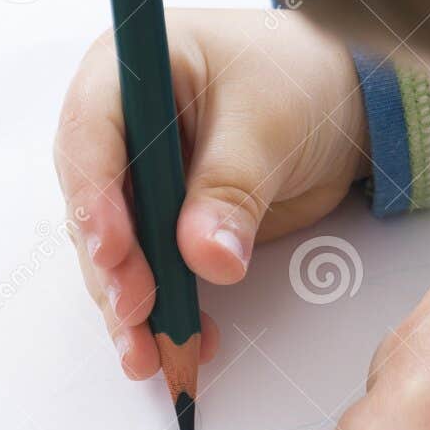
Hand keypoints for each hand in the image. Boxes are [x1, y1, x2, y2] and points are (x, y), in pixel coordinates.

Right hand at [54, 8, 368, 378]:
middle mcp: (117, 130)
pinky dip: (166, 313)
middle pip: (93, 206)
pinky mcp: (160, 226)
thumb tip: (205, 257)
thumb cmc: (299, 83)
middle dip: (112, 269)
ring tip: (151, 355)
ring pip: (113, 253)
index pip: (88, 135)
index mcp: (127, 74)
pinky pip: (151, 275)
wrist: (341, 106)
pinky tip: (189, 345)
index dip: (94, 197)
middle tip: (137, 314)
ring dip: (130, 308)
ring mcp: (135, 182)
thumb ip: (231, 188)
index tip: (114, 251)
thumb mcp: (269, 125)